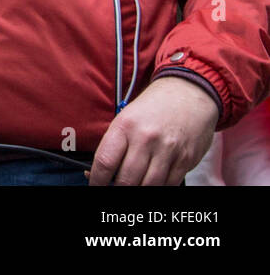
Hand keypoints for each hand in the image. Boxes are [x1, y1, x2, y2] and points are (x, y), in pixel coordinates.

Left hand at [87, 77, 219, 184]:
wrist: (188, 93)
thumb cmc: (154, 107)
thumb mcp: (126, 117)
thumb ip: (115, 144)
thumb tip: (100, 171)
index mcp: (125, 126)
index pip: (105, 162)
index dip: (97, 180)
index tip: (95, 185)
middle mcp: (145, 139)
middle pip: (126, 179)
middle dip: (117, 188)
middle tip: (114, 186)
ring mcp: (167, 150)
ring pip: (147, 186)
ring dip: (137, 190)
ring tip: (133, 185)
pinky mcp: (185, 159)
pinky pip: (168, 184)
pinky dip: (158, 187)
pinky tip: (152, 182)